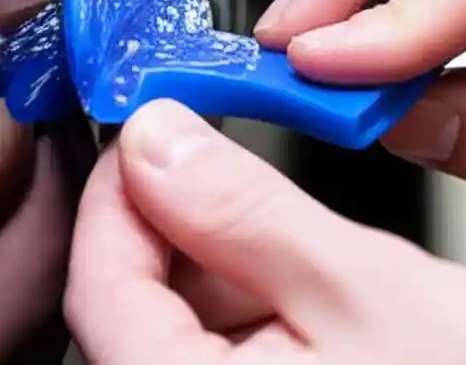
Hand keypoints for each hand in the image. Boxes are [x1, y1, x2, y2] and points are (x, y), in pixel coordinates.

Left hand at [65, 101, 465, 363]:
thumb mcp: (365, 288)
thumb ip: (246, 210)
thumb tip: (161, 141)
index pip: (101, 288)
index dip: (119, 191)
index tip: (155, 123)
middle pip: (134, 306)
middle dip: (182, 220)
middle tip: (229, 151)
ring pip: (183, 327)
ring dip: (225, 258)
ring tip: (297, 226)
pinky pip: (231, 355)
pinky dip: (258, 302)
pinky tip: (310, 278)